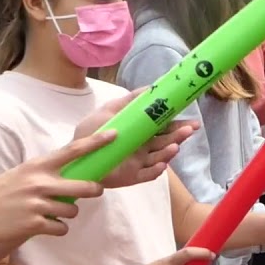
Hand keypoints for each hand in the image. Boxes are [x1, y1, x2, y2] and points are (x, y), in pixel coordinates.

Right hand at [0, 131, 115, 244]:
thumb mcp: (22, 174)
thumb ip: (46, 173)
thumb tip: (74, 176)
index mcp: (38, 166)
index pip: (73, 150)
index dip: (96, 142)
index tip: (114, 134)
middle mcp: (39, 182)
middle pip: (85, 186)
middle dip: (94, 190)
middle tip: (94, 191)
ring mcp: (37, 204)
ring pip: (73, 211)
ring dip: (68, 214)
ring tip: (51, 212)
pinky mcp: (34, 224)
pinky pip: (61, 228)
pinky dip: (56, 229)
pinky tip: (42, 225)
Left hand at [73, 89, 199, 188]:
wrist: (74, 155)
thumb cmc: (91, 133)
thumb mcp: (108, 111)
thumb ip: (128, 101)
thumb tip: (149, 87)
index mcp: (141, 132)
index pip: (164, 128)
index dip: (178, 124)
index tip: (190, 120)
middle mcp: (144, 147)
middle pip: (166, 142)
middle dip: (179, 136)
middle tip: (190, 129)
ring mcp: (139, 163)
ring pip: (160, 157)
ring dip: (169, 152)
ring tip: (175, 146)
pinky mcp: (132, 177)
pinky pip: (147, 175)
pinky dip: (156, 171)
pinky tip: (162, 165)